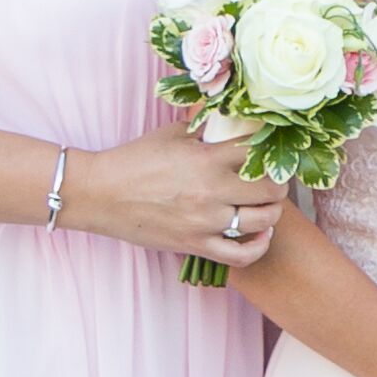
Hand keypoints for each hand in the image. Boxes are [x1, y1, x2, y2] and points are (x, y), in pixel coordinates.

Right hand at [72, 122, 283, 266]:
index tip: (272, 152)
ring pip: (263, 221)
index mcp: (207, 158)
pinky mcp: (195, 245)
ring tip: (266, 205)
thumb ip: (206, 130)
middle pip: (271, 189)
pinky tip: (260, 235)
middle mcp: (211, 191)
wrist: (98, 193)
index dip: (272, 151)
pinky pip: (241, 255)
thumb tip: (232, 120)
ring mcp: (205, 221)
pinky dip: (258, 247)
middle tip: (272, 180)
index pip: (258, 152)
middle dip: (278, 183)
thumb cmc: (133, 160)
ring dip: (272, 212)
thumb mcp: (172, 134)